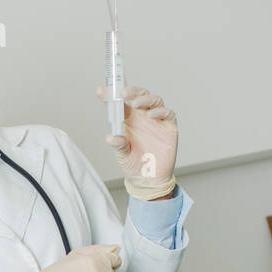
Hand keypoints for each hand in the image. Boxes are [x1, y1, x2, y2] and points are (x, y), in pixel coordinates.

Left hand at [97, 85, 177, 200]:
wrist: (149, 181)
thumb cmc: (134, 165)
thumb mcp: (122, 155)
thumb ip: (118, 144)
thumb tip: (111, 137)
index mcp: (129, 120)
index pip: (121, 103)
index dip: (111, 95)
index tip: (101, 91)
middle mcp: (143, 117)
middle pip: (140, 95)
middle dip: (132, 91)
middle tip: (123, 94)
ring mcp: (157, 120)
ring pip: (154, 100)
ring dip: (145, 99)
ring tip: (136, 104)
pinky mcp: (169, 127)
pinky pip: (168, 114)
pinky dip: (160, 112)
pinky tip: (151, 115)